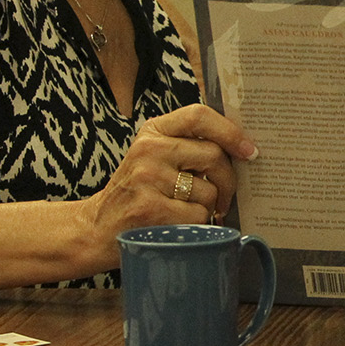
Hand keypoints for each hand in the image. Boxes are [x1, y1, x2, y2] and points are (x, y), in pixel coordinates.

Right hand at [82, 105, 258, 256]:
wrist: (95, 229)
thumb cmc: (137, 193)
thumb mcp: (154, 158)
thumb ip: (188, 147)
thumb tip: (244, 150)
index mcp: (153, 131)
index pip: (199, 116)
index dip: (230, 132)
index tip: (250, 151)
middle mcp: (148, 149)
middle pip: (213, 155)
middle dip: (228, 181)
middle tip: (224, 197)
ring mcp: (147, 179)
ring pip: (208, 191)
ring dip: (208, 208)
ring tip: (186, 212)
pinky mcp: (149, 209)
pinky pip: (197, 216)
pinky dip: (196, 226)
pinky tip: (177, 225)